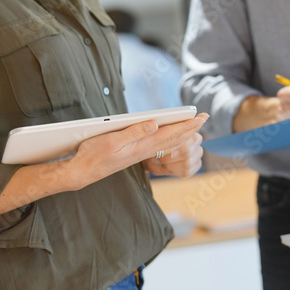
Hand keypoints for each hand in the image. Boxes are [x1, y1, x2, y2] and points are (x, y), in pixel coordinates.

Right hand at [68, 114, 208, 187]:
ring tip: (193, 126)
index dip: (187, 125)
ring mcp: (141, 153)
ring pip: (168, 143)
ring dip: (182, 134)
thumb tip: (154, 124)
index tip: (202, 117)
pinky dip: (170, 140)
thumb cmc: (94, 155)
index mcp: (142, 146)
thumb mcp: (112, 141)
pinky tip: (172, 139)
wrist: (84, 172)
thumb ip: (133, 132)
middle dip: (190, 128)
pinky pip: (159, 146)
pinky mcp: (135, 154)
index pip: (170, 133)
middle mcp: (145, 150)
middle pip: (173, 138)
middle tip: (205, 118)